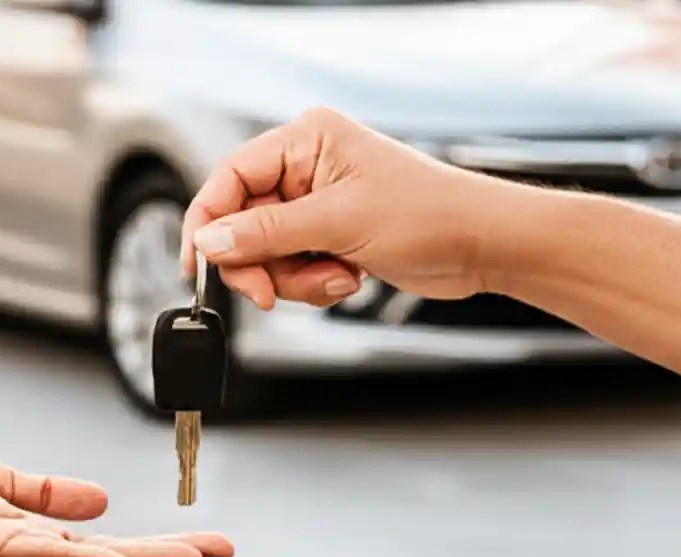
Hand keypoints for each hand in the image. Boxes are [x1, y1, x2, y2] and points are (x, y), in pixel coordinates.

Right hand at [183, 107, 518, 308]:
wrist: (483, 245)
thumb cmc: (430, 213)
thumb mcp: (337, 223)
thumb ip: (266, 234)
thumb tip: (211, 242)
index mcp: (306, 139)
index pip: (230, 177)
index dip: (208, 222)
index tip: (197, 264)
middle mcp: (307, 166)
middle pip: (243, 222)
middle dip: (260, 263)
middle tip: (271, 293)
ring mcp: (318, 203)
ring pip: (266, 253)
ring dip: (293, 278)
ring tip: (336, 278)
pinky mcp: (331, 235)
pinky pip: (293, 267)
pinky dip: (312, 282)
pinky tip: (348, 279)